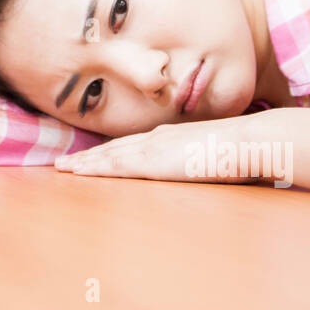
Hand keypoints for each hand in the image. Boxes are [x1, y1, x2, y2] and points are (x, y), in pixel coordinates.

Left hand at [53, 117, 262, 182]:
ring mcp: (152, 148)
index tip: (91, 158)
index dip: (108, 152)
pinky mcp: (152, 161)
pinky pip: (115, 165)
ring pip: (108, 156)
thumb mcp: (216, 157)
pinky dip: (94, 168)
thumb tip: (206, 170)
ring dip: (84, 163)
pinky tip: (78, 172)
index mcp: (170, 137)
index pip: (132, 146)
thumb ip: (203, 162)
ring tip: (61, 168)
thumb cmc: (241, 151)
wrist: (248, 141)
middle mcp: (156, 138)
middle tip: (63, 164)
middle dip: (87, 157)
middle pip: (113, 149)